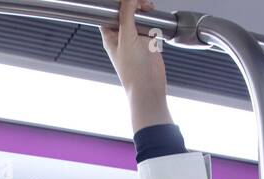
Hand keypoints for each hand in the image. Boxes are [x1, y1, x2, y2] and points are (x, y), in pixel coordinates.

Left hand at [100, 0, 171, 130]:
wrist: (149, 86)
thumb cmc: (132, 71)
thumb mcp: (127, 37)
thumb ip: (127, 15)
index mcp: (110, 35)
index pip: (109, 12)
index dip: (118, 4)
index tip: (127, 1)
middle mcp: (122, 36)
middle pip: (126, 11)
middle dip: (135, 5)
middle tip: (142, 4)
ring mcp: (135, 38)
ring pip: (139, 16)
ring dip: (145, 12)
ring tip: (149, 11)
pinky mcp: (148, 41)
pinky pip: (150, 25)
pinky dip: (153, 22)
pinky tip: (154, 25)